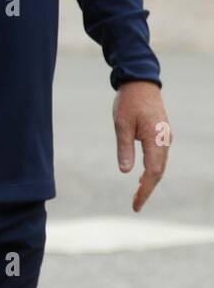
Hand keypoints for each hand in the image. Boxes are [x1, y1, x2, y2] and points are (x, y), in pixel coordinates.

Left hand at [113, 80, 170, 211]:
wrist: (141, 82)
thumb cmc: (128, 101)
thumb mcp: (121, 124)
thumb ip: (124, 147)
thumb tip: (126, 172)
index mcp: (156, 139)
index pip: (153, 172)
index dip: (145, 190)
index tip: (136, 204)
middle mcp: (165, 141)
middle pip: (159, 172)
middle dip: (147, 189)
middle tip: (136, 205)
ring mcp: (165, 138)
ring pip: (160, 165)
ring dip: (150, 180)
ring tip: (138, 195)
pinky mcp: (161, 135)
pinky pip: (159, 157)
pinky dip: (152, 169)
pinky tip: (142, 176)